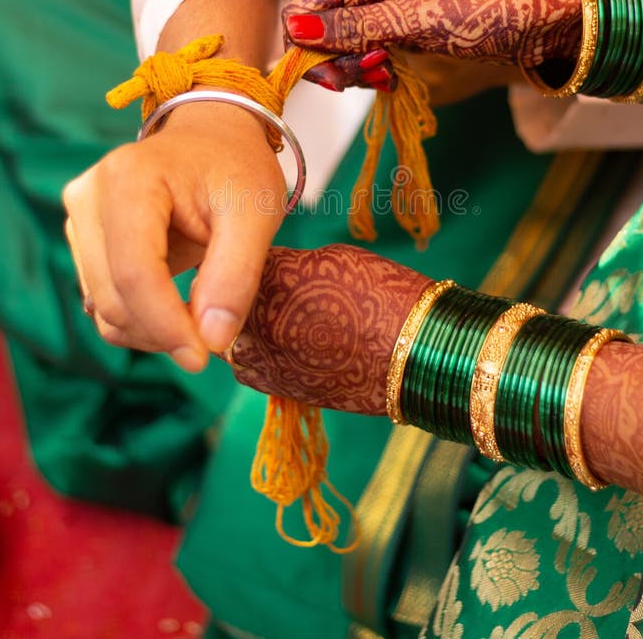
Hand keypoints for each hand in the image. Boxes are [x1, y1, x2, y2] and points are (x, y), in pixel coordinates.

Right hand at [64, 103, 285, 371]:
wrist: (213, 137)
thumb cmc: (236, 168)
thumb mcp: (255, 214)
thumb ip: (236, 276)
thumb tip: (212, 341)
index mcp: (130, 179)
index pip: (135, 272)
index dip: (166, 325)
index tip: (204, 357)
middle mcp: (89, 196)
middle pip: (114, 297)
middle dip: (165, 331)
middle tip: (215, 336)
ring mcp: (79, 218)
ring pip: (104, 308)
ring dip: (154, 330)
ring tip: (201, 314)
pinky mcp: (83, 239)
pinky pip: (104, 301)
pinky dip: (142, 319)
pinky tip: (178, 307)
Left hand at [227, 244, 430, 414]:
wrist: (416, 354)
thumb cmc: (381, 295)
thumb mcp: (331, 261)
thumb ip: (288, 266)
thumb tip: (267, 270)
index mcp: (272, 280)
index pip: (233, 259)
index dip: (244, 256)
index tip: (252, 254)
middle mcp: (259, 322)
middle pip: (225, 301)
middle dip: (237, 291)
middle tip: (261, 284)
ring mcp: (266, 361)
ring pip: (234, 338)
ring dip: (245, 326)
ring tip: (281, 315)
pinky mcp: (280, 389)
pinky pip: (252, 366)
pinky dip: (261, 352)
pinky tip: (290, 342)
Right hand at [285, 0, 580, 71]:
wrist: (553, 17)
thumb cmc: (489, 6)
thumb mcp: (416, 18)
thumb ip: (355, 26)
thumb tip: (296, 29)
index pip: (311, 0)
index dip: (303, 39)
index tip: (320, 75)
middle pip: (328, 25)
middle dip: (336, 58)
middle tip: (370, 77)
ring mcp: (397, 6)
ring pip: (351, 42)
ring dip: (359, 67)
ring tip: (387, 76)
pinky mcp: (413, 28)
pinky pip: (378, 49)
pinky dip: (380, 68)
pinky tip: (394, 77)